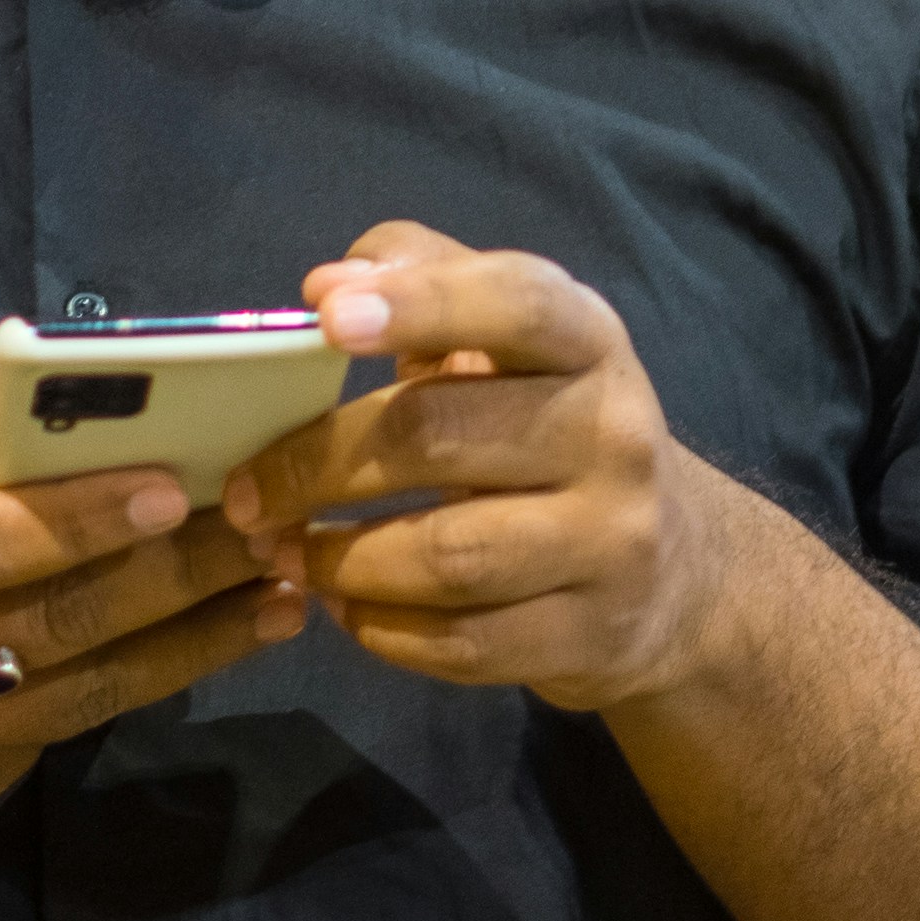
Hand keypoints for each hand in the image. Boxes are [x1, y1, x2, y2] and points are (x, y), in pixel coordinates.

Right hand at [0, 360, 309, 857]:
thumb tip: (36, 404)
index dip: (79, 516)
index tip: (175, 485)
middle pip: (53, 622)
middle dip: (176, 575)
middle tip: (276, 532)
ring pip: (78, 697)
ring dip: (191, 646)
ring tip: (282, 599)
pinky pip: (45, 743)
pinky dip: (125, 690)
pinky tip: (193, 648)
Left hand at [228, 223, 753, 714]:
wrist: (673, 574)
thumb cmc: (551, 430)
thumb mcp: (510, 342)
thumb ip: (425, 277)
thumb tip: (327, 283)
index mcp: (588, 343)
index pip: (517, 304)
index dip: (422, 303)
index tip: (323, 317)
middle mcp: (613, 435)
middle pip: (438, 436)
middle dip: (317, 465)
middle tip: (246, 491)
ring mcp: (611, 544)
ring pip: (447, 556)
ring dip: (342, 560)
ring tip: (288, 553)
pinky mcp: (592, 637)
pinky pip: (464, 643)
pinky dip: (382, 630)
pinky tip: (346, 607)